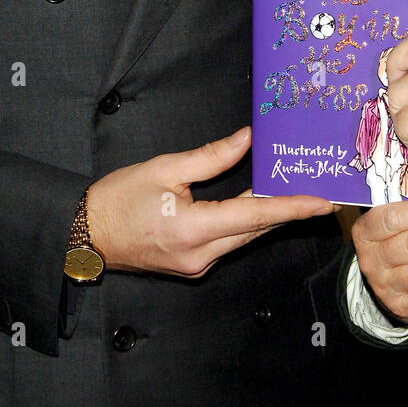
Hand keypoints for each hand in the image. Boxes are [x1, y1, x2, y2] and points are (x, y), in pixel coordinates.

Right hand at [86, 127, 332, 277]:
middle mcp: (201, 255)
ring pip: (243, 237)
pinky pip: (228, 242)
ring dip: (266, 215)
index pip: (255, 215)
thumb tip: (248, 140)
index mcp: (194, 229)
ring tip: (292, 191)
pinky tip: (255, 204)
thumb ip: (212, 156)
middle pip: (255, 228)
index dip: (291, 207)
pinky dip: (244, 223)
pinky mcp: (193, 266)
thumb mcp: (165, 168)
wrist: (86, 235)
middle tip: (317, 190)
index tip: (321, 203)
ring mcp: (197, 265)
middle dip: (286, 209)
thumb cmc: (118, 199)